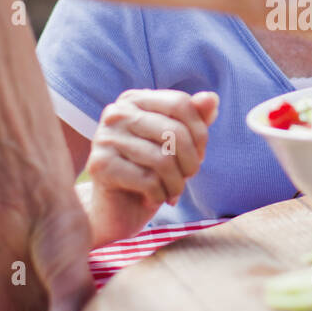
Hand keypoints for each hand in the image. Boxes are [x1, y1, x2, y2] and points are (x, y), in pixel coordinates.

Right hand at [85, 89, 218, 245]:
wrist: (116, 212)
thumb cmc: (150, 172)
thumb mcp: (177, 145)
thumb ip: (195, 118)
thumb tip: (211, 98)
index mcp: (134, 100)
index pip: (180, 103)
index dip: (199, 133)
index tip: (199, 155)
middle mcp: (116, 113)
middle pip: (174, 131)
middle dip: (191, 162)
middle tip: (187, 178)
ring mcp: (105, 137)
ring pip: (163, 159)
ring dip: (177, 184)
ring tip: (172, 192)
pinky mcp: (100, 165)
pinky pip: (148, 180)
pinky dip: (160, 195)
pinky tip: (153, 199)